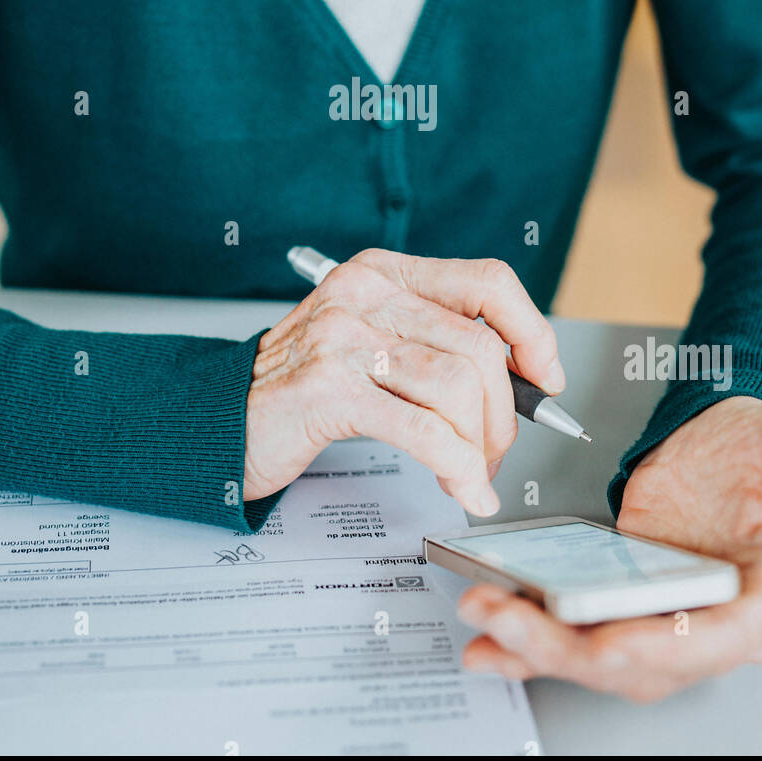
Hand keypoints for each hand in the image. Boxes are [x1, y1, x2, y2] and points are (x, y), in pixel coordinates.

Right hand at [244, 249, 564, 515]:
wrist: (216, 416)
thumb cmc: (300, 385)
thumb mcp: (369, 340)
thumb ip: (434, 343)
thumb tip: (521, 379)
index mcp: (382, 272)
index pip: (487, 282)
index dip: (531, 331)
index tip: (545, 377)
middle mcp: (364, 293)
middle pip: (480, 348)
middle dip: (504, 414)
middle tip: (494, 452)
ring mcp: (343, 338)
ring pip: (457, 388)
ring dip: (480, 446)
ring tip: (471, 473)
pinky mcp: (328, 390)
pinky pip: (422, 430)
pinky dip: (456, 467)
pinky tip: (460, 488)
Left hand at [458, 397, 761, 698]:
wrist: (737, 441)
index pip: (716, 639)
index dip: (658, 647)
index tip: (605, 640)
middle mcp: (715, 623)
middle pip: (642, 660)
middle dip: (568, 648)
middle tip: (509, 621)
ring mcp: (666, 614)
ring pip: (600, 652)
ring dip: (537, 645)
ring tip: (483, 623)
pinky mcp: (626, 595)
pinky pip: (578, 625)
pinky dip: (532, 631)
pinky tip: (491, 626)